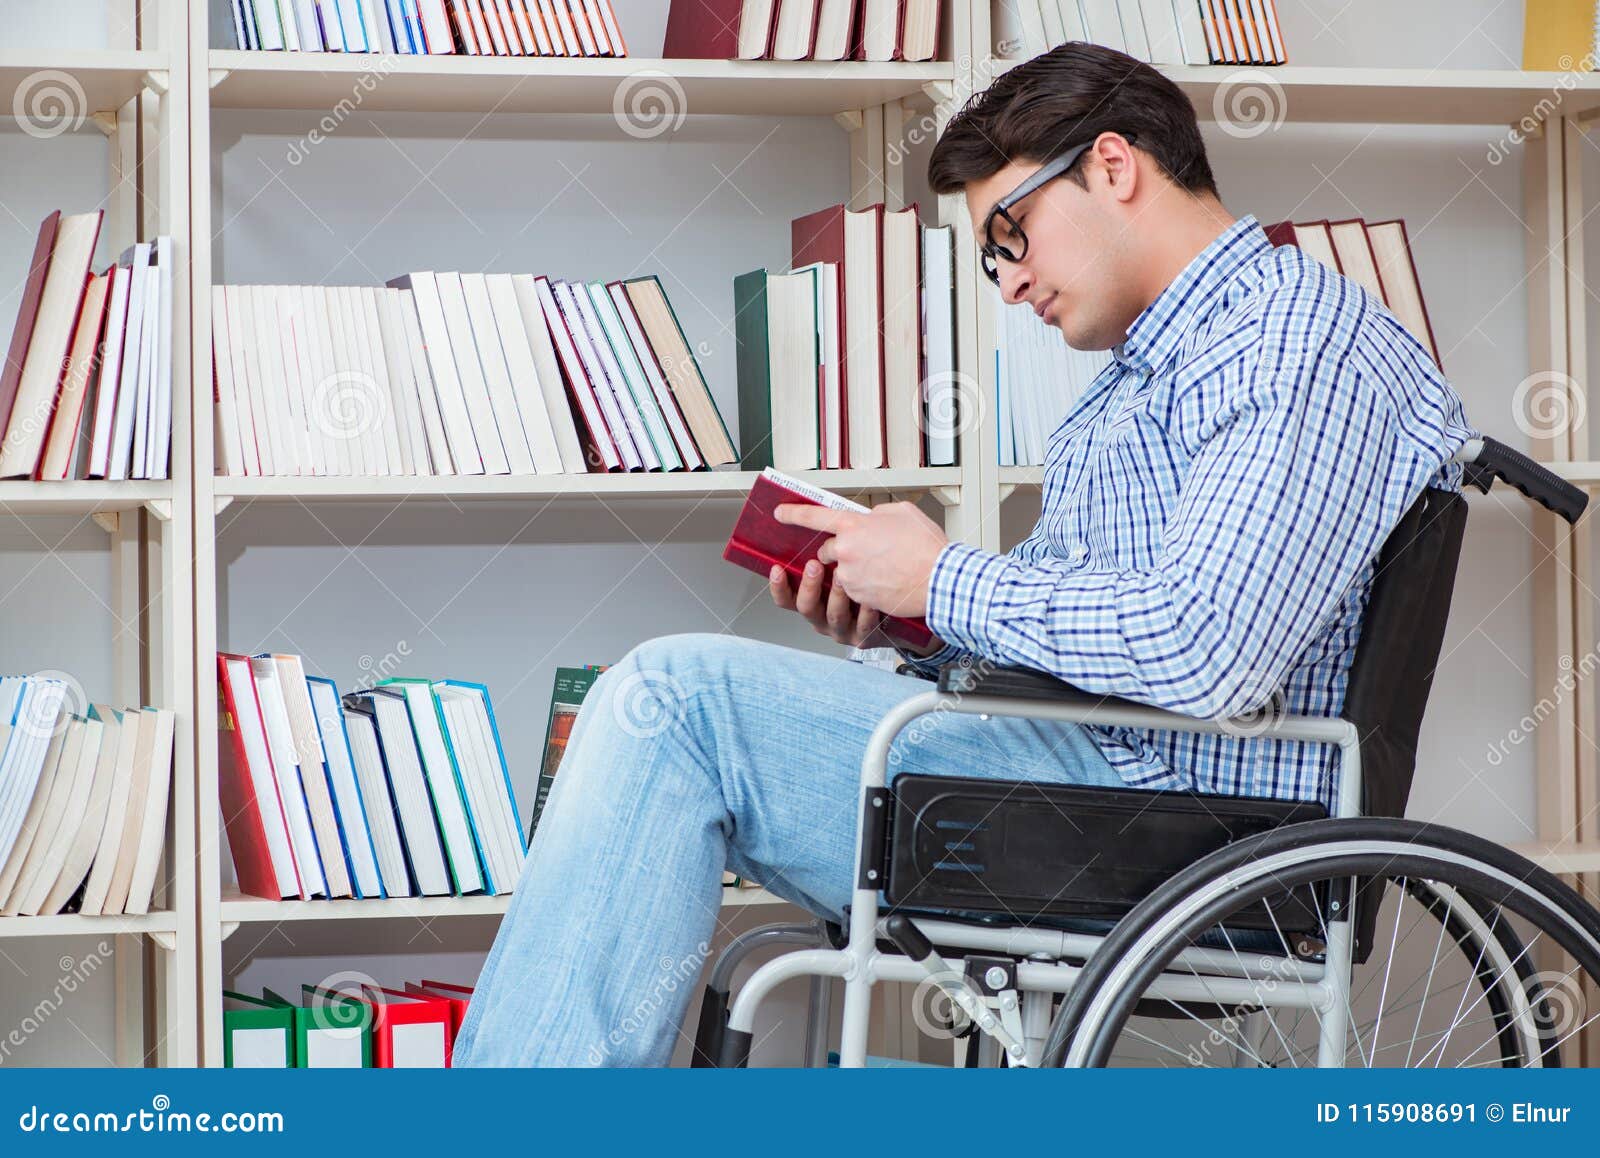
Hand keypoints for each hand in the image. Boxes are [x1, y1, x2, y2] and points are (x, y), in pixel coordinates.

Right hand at [768, 559, 902, 648]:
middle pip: (805, 607)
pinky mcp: (864, 637)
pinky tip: (870, 599)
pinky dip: (866, 612)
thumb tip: (813, 519)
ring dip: (836, 595)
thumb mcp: (839, 567)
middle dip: (808, 585)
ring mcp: (842, 629)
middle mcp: (821, 617)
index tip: (777, 568)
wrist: (893, 605)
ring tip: (843, 577)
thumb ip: (826, 553)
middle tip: (814, 565)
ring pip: (833, 615)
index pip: (786, 598)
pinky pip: (863, 626)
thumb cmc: (864, 580)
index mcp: (811, 601)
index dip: (778, 586)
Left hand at [771, 500, 946, 617]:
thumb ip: (877, 514)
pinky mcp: (858, 597)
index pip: (814, 516)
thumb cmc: (927, 547)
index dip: (794, 514)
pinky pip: (854, 591)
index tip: (781, 514)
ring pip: (841, 572)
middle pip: (826, 550)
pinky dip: (866, 587)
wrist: (941, 579)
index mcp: (854, 526)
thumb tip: (869, 520)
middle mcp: (846, 551)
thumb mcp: (903, 513)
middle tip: (865, 551)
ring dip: (855, 570)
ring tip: (883, 568)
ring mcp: (850, 577)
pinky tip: (886, 581)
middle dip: (839, 551)